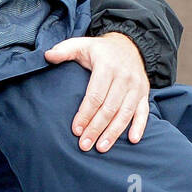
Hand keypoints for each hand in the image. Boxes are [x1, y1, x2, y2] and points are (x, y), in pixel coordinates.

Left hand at [44, 32, 149, 151]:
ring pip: (125, 113)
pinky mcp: (144, 93)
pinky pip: (143, 112)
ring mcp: (136, 86)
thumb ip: (64, 50)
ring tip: (101, 148)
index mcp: (107, 66)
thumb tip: (48, 56)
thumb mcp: (81, 44)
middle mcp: (124, 77)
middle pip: (109, 108)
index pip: (95, 95)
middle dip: (96, 128)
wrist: (129, 44)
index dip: (85, 114)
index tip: (75, 130)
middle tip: (84, 145)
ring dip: (114, 132)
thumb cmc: (100, 50)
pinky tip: (132, 140)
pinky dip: (140, 126)